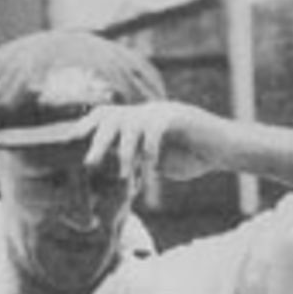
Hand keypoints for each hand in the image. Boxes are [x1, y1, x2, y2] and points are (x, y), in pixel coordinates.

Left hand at [80, 101, 228, 185]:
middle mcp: (145, 112)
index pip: (105, 116)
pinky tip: (151, 166)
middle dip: (98, 141)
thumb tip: (111, 181)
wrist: (221, 148)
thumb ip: (135, 165)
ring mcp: (161, 112)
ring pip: (132, 124)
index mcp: (137, 121)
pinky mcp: (178, 116)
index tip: (71, 145)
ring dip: (125, 152)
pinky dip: (150, 149)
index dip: (87, 127)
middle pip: (112, 117)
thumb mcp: (155, 163)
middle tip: (89, 165)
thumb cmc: (189, 158)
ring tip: (124, 175)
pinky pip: (156, 128)